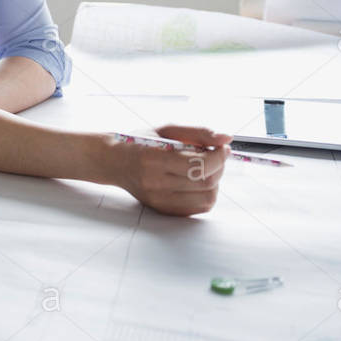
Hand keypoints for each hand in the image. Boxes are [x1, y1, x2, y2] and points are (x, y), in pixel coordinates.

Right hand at [110, 125, 231, 215]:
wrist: (114, 162)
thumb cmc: (140, 142)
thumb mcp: (165, 130)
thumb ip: (198, 132)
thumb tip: (226, 139)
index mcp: (153, 159)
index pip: (199, 164)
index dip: (219, 156)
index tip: (222, 148)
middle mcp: (155, 183)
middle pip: (206, 182)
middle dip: (220, 168)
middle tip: (216, 156)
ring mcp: (159, 200)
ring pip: (207, 199)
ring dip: (215, 183)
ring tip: (206, 170)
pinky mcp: (164, 210)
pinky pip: (198, 208)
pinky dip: (206, 195)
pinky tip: (198, 182)